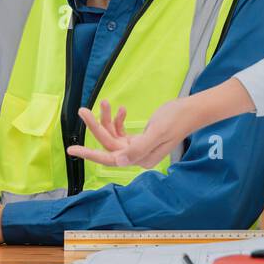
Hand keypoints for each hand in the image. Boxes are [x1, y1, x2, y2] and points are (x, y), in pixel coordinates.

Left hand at [66, 98, 194, 169]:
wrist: (191, 110)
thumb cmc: (177, 119)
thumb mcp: (157, 131)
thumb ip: (138, 147)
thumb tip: (119, 161)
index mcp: (141, 158)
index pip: (110, 157)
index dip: (89, 153)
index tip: (72, 149)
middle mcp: (137, 156)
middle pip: (109, 144)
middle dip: (97, 126)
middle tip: (83, 110)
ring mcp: (138, 147)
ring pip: (114, 136)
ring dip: (108, 120)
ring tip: (105, 101)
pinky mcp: (140, 139)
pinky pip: (121, 132)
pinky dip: (118, 121)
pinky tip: (122, 110)